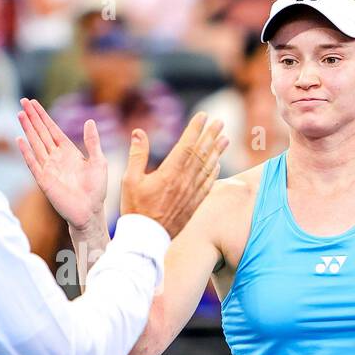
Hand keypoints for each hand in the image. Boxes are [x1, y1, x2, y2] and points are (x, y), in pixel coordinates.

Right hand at [15, 98, 107, 231]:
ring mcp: (48, 168)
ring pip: (35, 144)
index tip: (34, 103)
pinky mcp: (44, 181)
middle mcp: (55, 157)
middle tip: (23, 100)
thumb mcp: (99, 161)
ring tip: (20, 114)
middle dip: (33, 117)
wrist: (90, 211)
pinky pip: (33, 163)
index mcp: (68, 151)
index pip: (52, 129)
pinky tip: (20, 140)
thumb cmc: (96, 189)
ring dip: (28, 129)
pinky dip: (27, 152)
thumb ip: (93, 142)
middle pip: (41, 132)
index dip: (43, 116)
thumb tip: (89, 121)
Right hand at [120, 112, 227, 237]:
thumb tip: (139, 132)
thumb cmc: (135, 209)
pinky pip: (208, 185)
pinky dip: (214, 172)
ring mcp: (191, 194)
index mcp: (169, 173)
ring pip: (208, 168)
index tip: (203, 116)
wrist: (146, 239)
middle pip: (201, 154)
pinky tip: (218, 164)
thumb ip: (137, 155)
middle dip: (211, 136)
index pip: (186, 145)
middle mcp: (184, 181)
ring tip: (225, 138)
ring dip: (217, 151)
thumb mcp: (129, 180)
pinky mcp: (194, 204)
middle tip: (219, 122)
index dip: (195, 129)